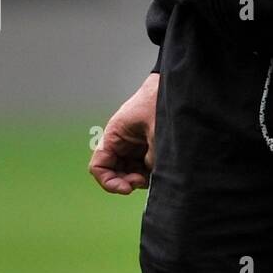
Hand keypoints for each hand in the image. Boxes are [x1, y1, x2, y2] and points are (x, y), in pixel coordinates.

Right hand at [88, 74, 158, 194]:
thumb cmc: (160, 102)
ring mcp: (133, 144)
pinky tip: (159, 169)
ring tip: (153, 175)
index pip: (99, 166)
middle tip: (142, 182)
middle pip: (114, 172)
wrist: (174, 85)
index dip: (109, 182)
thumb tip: (150, 177)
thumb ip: (152, 157)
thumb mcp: (156, 132)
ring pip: (129, 170)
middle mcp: (120, 142)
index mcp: (114, 135)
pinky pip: (142, 164)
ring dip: (138, 177)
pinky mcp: (147, 145)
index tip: (127, 188)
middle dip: (126, 181)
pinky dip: (148, 171)